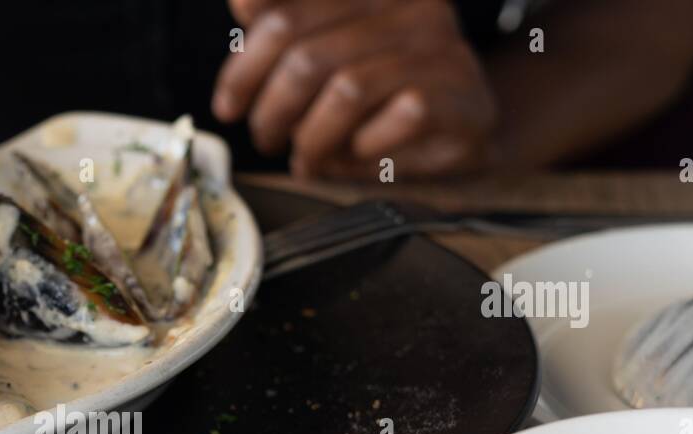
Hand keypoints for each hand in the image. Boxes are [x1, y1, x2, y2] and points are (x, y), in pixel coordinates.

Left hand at [213, 0, 498, 179]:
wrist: (464, 125)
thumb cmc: (384, 93)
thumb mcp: (329, 56)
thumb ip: (290, 29)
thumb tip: (243, 2)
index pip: (284, 16)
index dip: (244, 66)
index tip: (228, 106)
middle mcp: (407, 7)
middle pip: (307, 57)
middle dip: (272, 111)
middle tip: (266, 140)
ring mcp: (437, 48)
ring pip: (346, 91)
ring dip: (312, 138)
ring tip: (305, 159)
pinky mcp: (459, 96)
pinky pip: (396, 119)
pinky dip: (364, 148)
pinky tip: (355, 156)